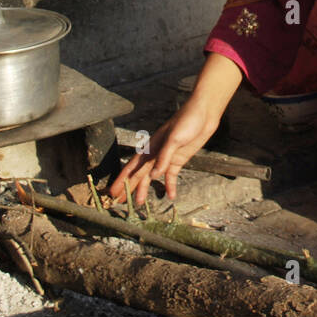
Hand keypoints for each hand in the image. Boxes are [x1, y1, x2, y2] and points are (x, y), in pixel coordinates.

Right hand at [109, 54, 239, 202]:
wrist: (204, 113)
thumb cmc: (187, 121)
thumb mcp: (174, 139)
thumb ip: (163, 158)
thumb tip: (152, 177)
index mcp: (150, 147)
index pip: (132, 167)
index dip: (122, 180)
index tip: (112, 192)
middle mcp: (156, 154)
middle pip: (139, 174)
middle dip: (129, 187)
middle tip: (120, 202)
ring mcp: (167, 157)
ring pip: (152, 176)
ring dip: (145, 188)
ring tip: (139, 203)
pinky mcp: (179, 159)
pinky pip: (171, 175)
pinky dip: (169, 185)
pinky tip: (170, 195)